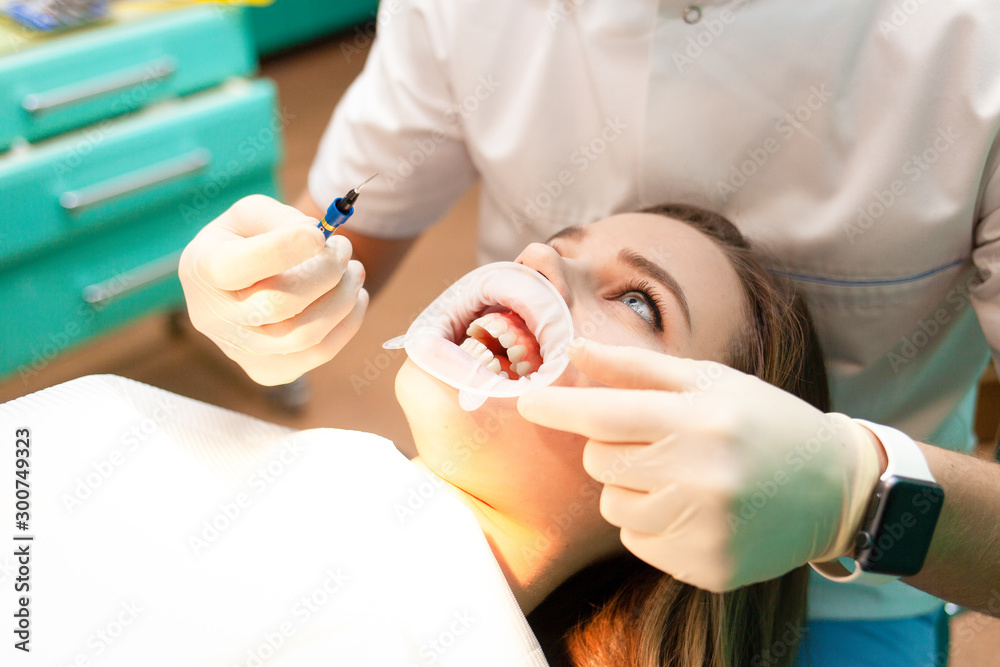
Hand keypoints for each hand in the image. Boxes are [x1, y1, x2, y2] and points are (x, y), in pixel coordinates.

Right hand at [178, 195, 368, 384]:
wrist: (238, 281)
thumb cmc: (248, 239)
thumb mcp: (252, 213)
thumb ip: (280, 218)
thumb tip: (318, 239)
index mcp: (201, 269)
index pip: (237, 267)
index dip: (284, 250)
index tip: (319, 233)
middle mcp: (213, 318)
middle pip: (277, 305)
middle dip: (324, 273)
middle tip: (343, 248)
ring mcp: (239, 351)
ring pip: (304, 336)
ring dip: (342, 299)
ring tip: (355, 270)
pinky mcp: (267, 370)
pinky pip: (318, 354)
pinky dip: (347, 324)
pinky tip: (355, 297)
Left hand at [516, 338, 880, 590]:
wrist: (834, 487)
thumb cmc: (762, 421)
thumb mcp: (709, 381)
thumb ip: (637, 367)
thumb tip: (573, 349)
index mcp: (699, 420)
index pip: (605, 414)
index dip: (558, 408)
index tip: (525, 403)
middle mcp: (701, 476)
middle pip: (600, 463)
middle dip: (613, 450)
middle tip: (658, 442)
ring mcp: (704, 528)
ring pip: (614, 507)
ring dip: (633, 490)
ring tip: (684, 478)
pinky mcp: (707, 568)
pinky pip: (638, 543)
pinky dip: (653, 526)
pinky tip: (694, 511)